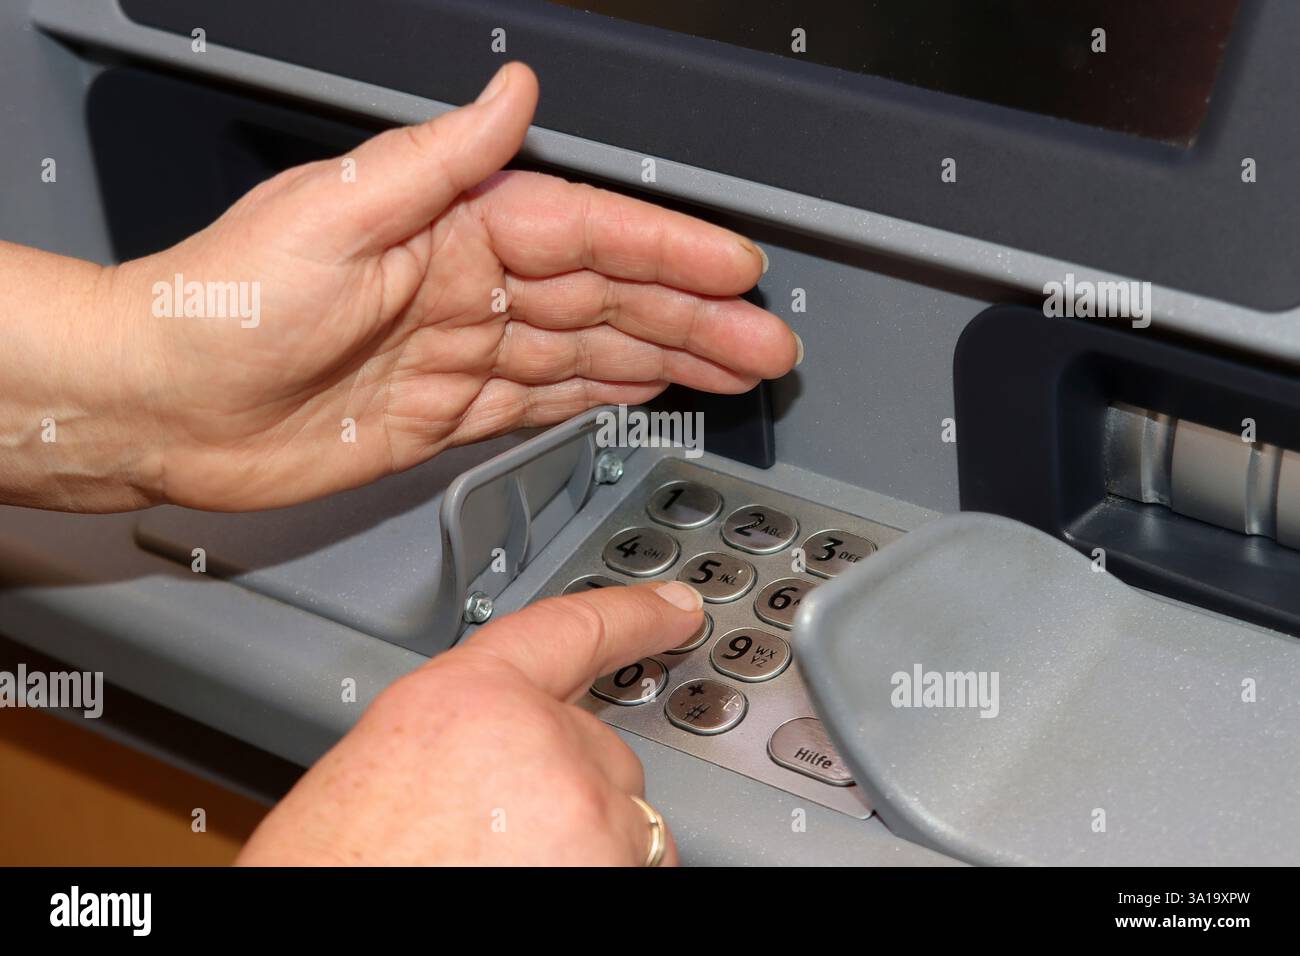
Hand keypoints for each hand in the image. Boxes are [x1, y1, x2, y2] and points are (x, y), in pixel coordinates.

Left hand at [105, 61, 797, 510]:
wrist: (161, 400)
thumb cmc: (222, 299)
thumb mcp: (333, 210)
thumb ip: (439, 159)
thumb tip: (515, 93)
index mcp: (450, 226)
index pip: (584, 231)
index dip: (666, 248)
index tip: (733, 266)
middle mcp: (465, 286)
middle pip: (606, 296)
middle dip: (694, 316)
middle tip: (764, 339)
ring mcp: (461, 352)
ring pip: (588, 350)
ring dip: (666, 357)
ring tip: (734, 367)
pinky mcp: (445, 412)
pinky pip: (543, 398)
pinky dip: (601, 395)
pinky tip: (648, 388)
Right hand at [236, 580, 704, 865]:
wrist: (313, 954)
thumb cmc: (335, 871)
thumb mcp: (384, 773)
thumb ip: (458, 742)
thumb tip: (496, 759)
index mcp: (461, 700)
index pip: (567, 630)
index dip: (631, 614)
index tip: (674, 608)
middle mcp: (536, 740)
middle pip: (599, 747)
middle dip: (567, 786)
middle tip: (501, 835)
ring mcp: (584, 808)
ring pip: (624, 818)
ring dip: (586, 844)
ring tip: (505, 870)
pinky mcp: (613, 866)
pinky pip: (637, 867)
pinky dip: (602, 876)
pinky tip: (534, 888)